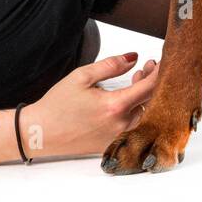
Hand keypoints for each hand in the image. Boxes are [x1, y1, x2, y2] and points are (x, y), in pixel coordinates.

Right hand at [19, 53, 158, 159]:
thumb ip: (111, 65)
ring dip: (144, 97)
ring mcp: (118, 137)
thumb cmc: (57, 106)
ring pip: (145, 115)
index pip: (150, 87)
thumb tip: (133, 57)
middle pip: (152, 102)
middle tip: (146, 67)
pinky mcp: (113, 144)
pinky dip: (136, 111)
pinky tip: (126, 101)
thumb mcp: (82, 77)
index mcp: (114, 106)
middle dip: (153, 82)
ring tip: (134, 82)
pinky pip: (134, 127)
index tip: (160, 61)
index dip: (159, 72)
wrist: (40, 133)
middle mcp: (120, 125)